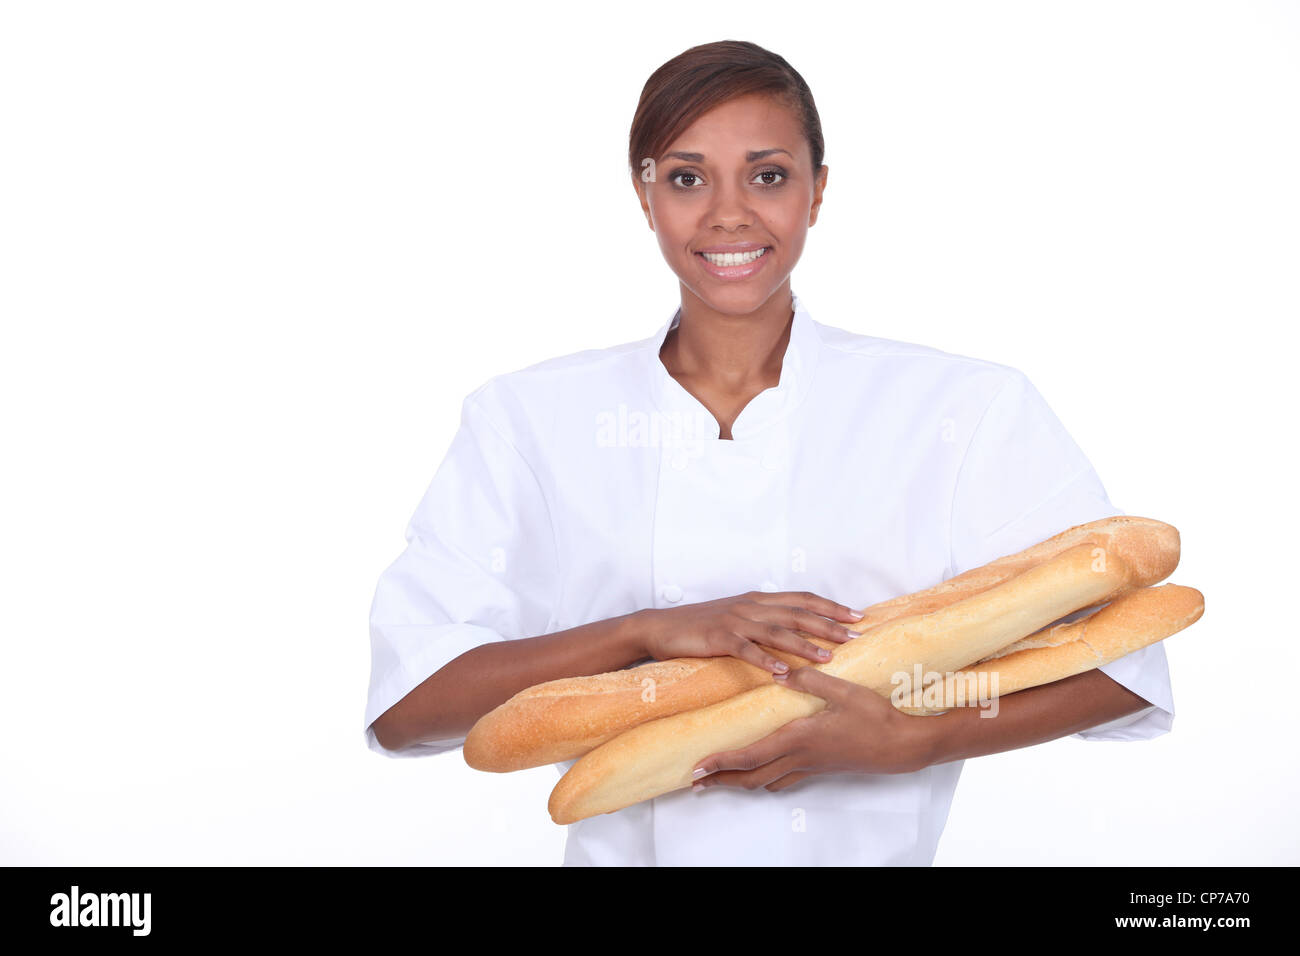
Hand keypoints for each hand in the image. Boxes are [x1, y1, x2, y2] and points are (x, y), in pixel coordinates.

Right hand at [637, 591, 864, 674]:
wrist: (661, 627)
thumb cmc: (700, 626)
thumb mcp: (737, 617)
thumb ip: (763, 621)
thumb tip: (794, 632)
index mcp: (758, 600)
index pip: (802, 599)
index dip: (831, 607)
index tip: (858, 616)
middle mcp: (751, 606)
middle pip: (797, 613)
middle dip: (829, 625)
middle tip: (856, 636)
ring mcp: (734, 620)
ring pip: (777, 631)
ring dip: (805, 644)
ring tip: (829, 656)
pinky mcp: (718, 637)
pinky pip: (747, 649)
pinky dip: (766, 659)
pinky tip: (783, 671)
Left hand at [691, 666, 937, 791]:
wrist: (904, 746)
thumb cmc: (876, 718)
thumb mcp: (844, 691)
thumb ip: (811, 679)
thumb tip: (779, 670)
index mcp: (799, 738)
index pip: (751, 755)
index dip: (722, 763)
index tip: (698, 767)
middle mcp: (800, 757)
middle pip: (751, 776)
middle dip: (721, 780)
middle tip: (696, 781)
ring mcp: (810, 765)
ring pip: (765, 781)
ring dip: (740, 780)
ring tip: (720, 777)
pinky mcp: (820, 767)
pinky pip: (783, 778)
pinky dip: (764, 778)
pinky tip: (761, 771)